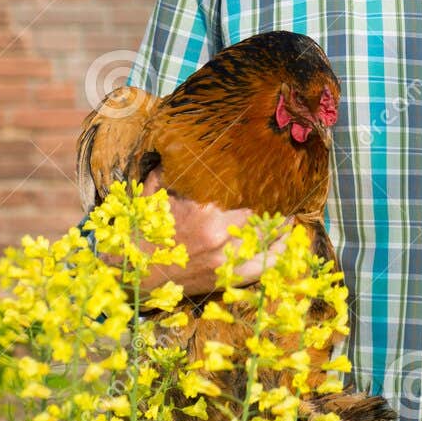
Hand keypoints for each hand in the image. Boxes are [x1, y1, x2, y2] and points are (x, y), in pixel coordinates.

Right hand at [121, 171, 291, 297]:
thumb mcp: (154, 192)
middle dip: (275, 203)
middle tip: (284, 192)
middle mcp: (220, 236)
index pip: (248, 193)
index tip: (271, 174)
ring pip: (267, 239)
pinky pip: (262, 266)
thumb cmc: (146, 230)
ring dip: (279, 225)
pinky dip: (276, 252)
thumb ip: (172, 168)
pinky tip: (282, 240)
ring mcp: (226, 261)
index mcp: (204, 210)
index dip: (263, 184)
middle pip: (262, 214)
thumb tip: (183, 141)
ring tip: (287, 213)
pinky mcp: (227, 279)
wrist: (134, 274)